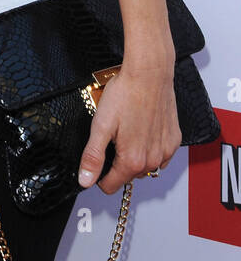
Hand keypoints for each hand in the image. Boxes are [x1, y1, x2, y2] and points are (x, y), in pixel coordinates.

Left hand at [77, 64, 181, 194]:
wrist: (150, 74)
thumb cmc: (126, 94)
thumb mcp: (100, 125)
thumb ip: (93, 157)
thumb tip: (85, 180)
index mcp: (132, 160)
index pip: (111, 186)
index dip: (99, 176)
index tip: (97, 161)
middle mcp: (152, 160)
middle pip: (128, 176)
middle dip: (117, 163)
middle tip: (112, 138)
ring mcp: (165, 151)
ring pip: (145, 167)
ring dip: (134, 156)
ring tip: (127, 132)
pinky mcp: (174, 141)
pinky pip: (160, 155)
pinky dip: (150, 148)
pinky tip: (142, 130)